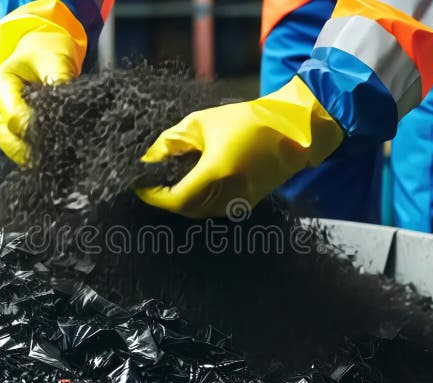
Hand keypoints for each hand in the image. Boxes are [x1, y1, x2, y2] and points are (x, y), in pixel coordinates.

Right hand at [0, 1, 86, 164]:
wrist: (39, 54)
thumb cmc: (45, 53)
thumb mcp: (55, 59)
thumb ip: (59, 82)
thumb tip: (69, 110)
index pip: (15, 119)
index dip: (37, 131)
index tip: (60, 135)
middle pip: (10, 141)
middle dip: (35, 151)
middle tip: (62, 156)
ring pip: (14, 150)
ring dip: (36, 156)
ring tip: (60, 160)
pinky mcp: (9, 132)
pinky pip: (20, 149)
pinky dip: (36, 155)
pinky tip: (55, 158)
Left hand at [136, 76, 343, 217]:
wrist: (293, 130)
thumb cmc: (246, 121)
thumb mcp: (201, 123)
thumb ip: (170, 142)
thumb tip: (147, 160)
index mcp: (216, 173)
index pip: (175, 199)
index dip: (153, 196)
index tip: (139, 184)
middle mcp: (228, 196)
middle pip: (185, 209)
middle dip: (165, 197)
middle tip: (152, 180)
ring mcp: (239, 204)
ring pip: (199, 212)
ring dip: (181, 199)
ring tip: (170, 179)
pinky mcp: (246, 205)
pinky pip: (213, 209)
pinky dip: (198, 200)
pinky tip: (192, 181)